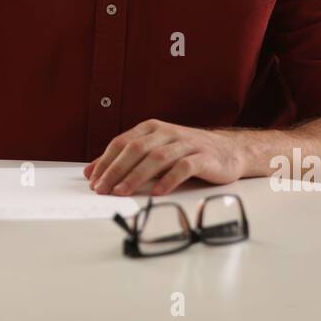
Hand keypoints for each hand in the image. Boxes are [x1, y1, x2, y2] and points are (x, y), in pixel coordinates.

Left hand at [85, 120, 241, 195]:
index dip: (105, 161)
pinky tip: (156, 192)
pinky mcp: (203, 157)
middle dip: (116, 169)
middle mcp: (167, 132)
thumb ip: (125, 160)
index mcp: (151, 128)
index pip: (122, 142)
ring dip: (136, 176)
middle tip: (103, 188)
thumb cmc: (186, 153)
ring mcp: (186, 143)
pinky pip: (183, 168)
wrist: (228, 151)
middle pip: (136, 149)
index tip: (93, 180)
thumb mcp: (154, 151)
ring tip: (122, 192)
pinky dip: (168, 180)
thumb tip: (92, 171)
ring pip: (156, 158)